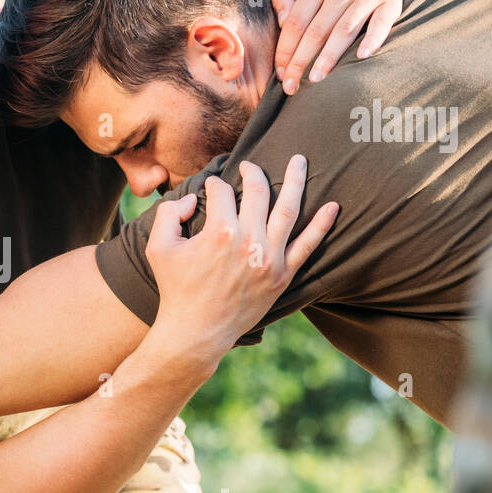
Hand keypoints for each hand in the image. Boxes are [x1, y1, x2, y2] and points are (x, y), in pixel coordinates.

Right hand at [144, 154, 337, 355]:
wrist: (196, 331)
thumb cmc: (175, 289)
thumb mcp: (158, 247)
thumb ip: (168, 213)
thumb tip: (191, 198)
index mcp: (219, 231)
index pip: (221, 192)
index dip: (213, 185)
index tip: (211, 188)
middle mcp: (249, 240)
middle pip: (257, 191)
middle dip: (252, 172)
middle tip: (249, 166)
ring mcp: (269, 258)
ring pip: (289, 209)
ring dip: (297, 180)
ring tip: (300, 160)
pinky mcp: (282, 275)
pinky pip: (308, 246)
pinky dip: (322, 225)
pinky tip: (333, 206)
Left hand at [272, 0, 401, 93]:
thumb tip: (283, 21)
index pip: (296, 22)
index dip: (285, 50)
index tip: (279, 73)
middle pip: (317, 31)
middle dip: (301, 62)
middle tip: (291, 86)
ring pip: (344, 31)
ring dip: (329, 58)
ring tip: (315, 79)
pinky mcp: (391, 0)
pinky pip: (381, 23)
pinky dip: (373, 39)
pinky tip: (361, 57)